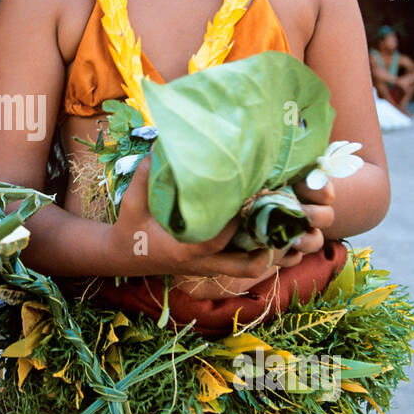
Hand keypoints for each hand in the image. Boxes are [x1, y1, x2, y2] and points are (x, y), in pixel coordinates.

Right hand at [110, 158, 333, 292]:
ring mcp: (207, 268)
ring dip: (270, 255)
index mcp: (183, 249)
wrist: (123, 256)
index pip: (218, 239)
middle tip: (287, 222)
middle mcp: (200, 263)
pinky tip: (275, 237)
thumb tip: (163, 144)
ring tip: (290, 231)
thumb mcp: (133, 202)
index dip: (239, 221)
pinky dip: (260, 254)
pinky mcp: (210, 266)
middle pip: (244, 264)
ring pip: (247, 269)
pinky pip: (242, 266)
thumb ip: (146, 176)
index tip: (257, 197)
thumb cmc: (129, 229)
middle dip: (269, 247)